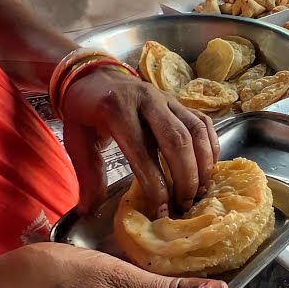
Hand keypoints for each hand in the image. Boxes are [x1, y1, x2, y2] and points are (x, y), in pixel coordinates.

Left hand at [59, 68, 218, 217]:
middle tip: (185, 203)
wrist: (94, 75)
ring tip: (201, 189)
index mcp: (116, 110)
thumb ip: (88, 173)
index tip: (162, 211)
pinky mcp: (180, 101)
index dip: (155, 184)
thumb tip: (90, 211)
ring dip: (203, 163)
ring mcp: (168, 99)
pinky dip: (211, 146)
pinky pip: (203, 122)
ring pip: (196, 130)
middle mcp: (148, 101)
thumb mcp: (77, 140)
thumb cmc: (84, 111)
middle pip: (177, 139)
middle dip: (186, 176)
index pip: (142, 151)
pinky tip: (209, 167)